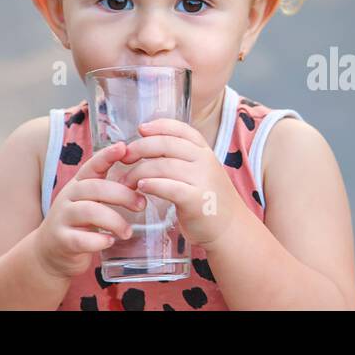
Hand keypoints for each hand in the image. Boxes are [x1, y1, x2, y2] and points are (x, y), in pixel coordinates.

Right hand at [34, 141, 139, 278]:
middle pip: (95, 188)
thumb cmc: (79, 223)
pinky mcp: (61, 241)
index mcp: (78, 184)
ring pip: (89, 211)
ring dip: (114, 220)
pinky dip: (98, 240)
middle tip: (141, 205)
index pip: (92, 165)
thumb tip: (144, 179)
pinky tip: (110, 241)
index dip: (107, 155)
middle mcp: (68, 197)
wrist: (50, 253)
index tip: (124, 147)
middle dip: (122, 194)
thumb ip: (109, 190)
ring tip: (128, 232)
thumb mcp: (90, 201)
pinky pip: (80, 239)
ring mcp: (62, 219)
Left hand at [118, 119, 246, 245]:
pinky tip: (140, 188)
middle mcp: (205, 161)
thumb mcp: (201, 172)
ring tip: (125, 181)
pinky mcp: (196, 200)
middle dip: (140, 148)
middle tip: (124, 158)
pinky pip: (169, 187)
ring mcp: (202, 180)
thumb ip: (182, 158)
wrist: (230, 229)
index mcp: (205, 152)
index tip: (140, 129)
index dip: (159, 125)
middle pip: (166, 144)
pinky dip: (151, 185)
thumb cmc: (208, 200)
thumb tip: (148, 144)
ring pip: (163, 166)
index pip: (180, 129)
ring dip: (138, 172)